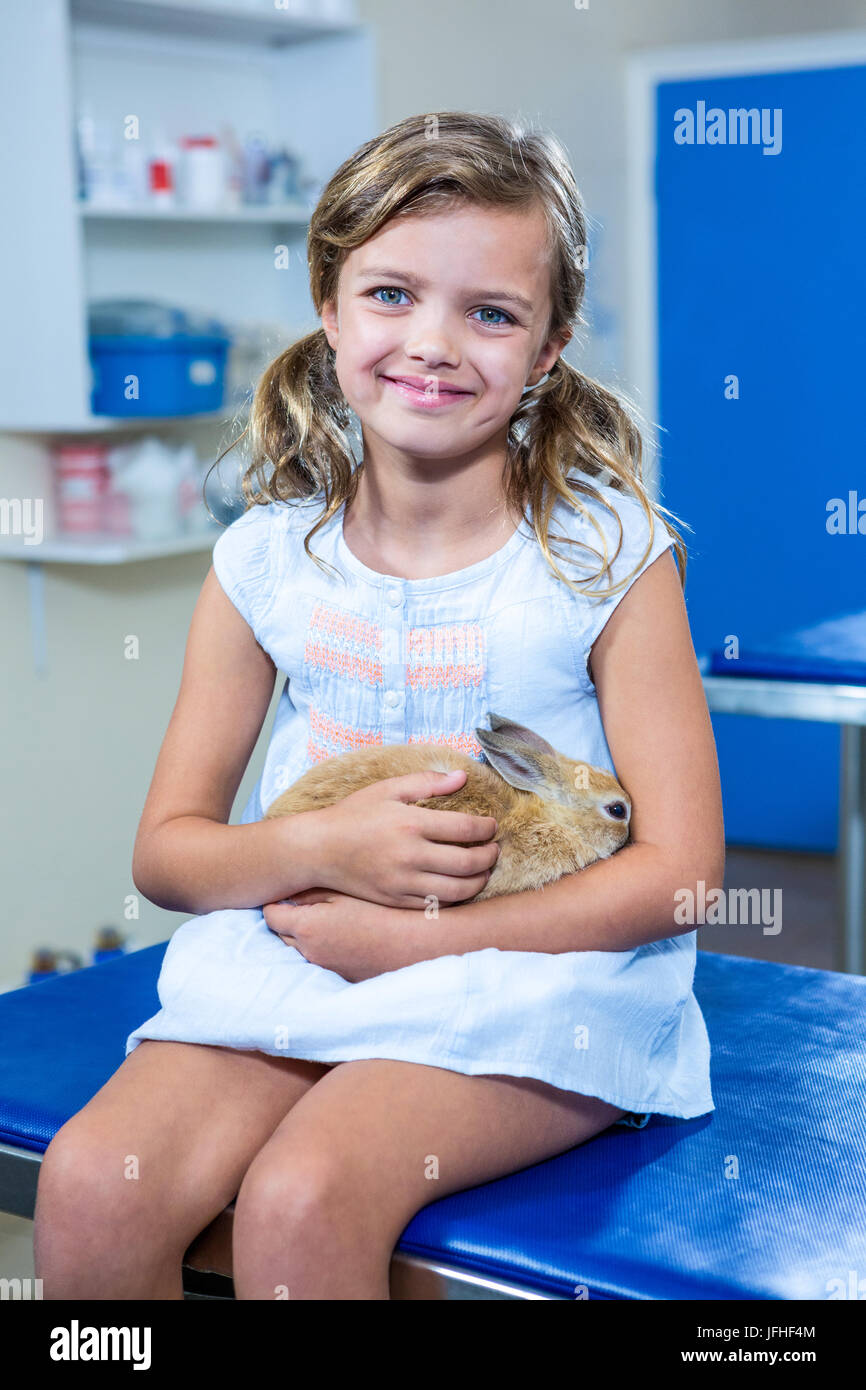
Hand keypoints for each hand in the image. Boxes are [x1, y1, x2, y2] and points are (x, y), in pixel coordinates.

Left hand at [262, 888, 422, 982]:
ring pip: (300, 950)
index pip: (271, 915)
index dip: (275, 901)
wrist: (417, 944)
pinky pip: (320, 962)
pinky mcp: (341, 978)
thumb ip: (311, 891)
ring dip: (304, 935)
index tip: (285, 891)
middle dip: (287, 919)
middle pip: (282, 934)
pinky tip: (342, 935)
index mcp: (307, 928)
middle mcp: (310, 954)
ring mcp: (325, 969)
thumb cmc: (383, 911)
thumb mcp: (345, 892)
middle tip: (302, 901)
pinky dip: (323, 949)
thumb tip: (288, 891)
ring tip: (323, 917)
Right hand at [313, 768, 499, 909]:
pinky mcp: (396, 901)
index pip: (466, 829)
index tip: (491, 826)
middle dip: (490, 857)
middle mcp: (410, 856)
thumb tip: (462, 776)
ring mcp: (403, 883)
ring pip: (457, 890)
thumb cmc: (354, 814)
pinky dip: (456, 898)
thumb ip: (427, 782)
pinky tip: (459, 887)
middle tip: (494, 850)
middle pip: (468, 863)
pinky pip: (437, 905)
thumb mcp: (387, 789)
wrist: (319, 849)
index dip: (487, 828)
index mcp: (411, 823)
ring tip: (483, 871)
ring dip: (479, 881)